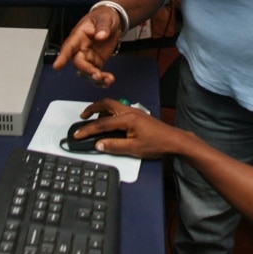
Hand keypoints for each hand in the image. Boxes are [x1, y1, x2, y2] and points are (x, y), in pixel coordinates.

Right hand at [52, 6, 122, 86]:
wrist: (111, 21)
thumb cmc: (103, 17)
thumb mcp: (104, 18)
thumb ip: (103, 27)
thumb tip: (101, 36)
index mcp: (79, 36)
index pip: (68, 46)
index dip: (62, 57)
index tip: (57, 66)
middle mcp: (80, 48)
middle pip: (78, 63)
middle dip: (86, 71)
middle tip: (97, 75)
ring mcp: (88, 57)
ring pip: (87, 72)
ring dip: (95, 78)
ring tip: (107, 80)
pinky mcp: (96, 62)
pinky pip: (96, 74)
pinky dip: (102, 80)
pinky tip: (108, 81)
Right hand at [71, 98, 186, 158]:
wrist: (174, 141)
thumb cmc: (157, 144)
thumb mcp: (133, 149)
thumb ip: (114, 146)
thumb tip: (99, 145)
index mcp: (127, 118)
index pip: (102, 123)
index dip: (88, 130)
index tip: (78, 134)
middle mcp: (129, 111)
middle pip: (105, 104)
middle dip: (92, 109)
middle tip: (83, 117)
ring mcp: (134, 111)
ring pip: (112, 105)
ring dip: (101, 109)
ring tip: (93, 118)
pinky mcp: (137, 115)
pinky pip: (119, 109)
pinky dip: (109, 112)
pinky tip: (109, 120)